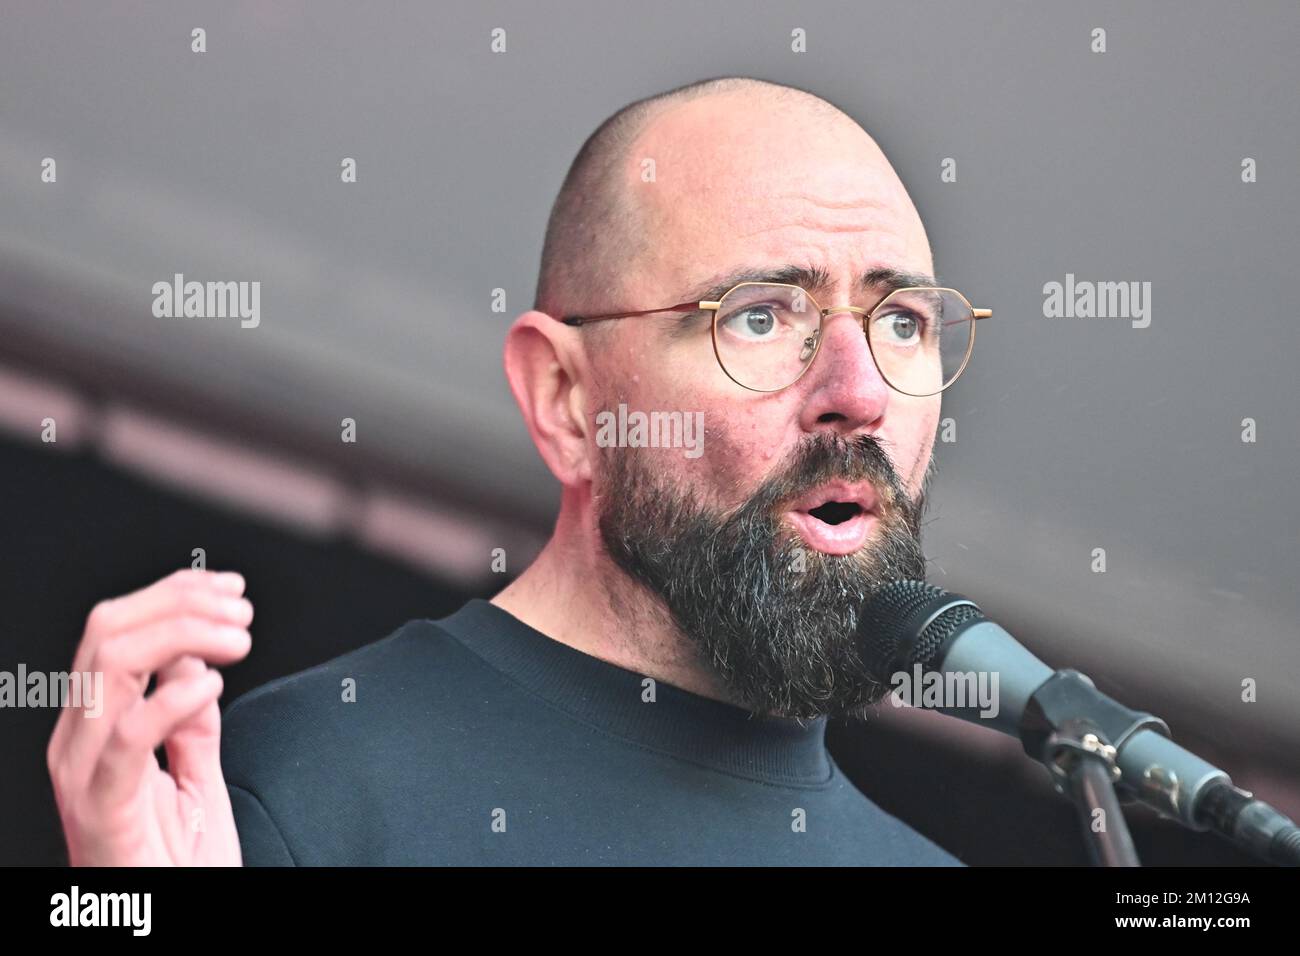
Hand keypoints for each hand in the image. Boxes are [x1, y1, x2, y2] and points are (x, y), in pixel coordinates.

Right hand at [47, 568, 253, 865]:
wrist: (167, 924)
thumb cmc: (178, 862)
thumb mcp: (194, 776)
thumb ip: (191, 719)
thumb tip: (196, 657)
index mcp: (94, 726)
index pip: (115, 630)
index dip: (173, 594)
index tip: (232, 588)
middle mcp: (77, 741)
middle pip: (107, 633)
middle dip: (180, 604)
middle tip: (243, 614)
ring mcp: (82, 775)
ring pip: (109, 665)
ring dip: (183, 633)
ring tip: (240, 640)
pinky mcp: (103, 812)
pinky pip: (126, 739)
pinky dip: (170, 699)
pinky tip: (211, 685)